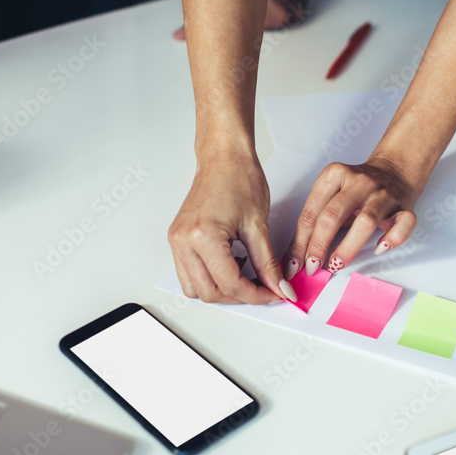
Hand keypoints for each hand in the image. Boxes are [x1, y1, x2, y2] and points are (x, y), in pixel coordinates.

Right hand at [168, 154, 294, 303]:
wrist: (223, 158)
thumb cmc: (239, 178)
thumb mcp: (258, 226)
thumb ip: (268, 263)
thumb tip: (278, 287)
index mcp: (203, 236)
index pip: (230, 284)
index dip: (256, 295)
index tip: (274, 294)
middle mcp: (184, 241)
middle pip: (210, 293)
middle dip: (239, 297)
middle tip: (263, 289)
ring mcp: (177, 241)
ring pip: (196, 289)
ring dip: (222, 291)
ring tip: (246, 276)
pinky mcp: (177, 239)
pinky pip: (189, 274)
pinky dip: (210, 278)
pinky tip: (230, 265)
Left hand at [284, 158, 420, 278]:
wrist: (395, 169)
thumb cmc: (358, 188)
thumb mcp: (332, 193)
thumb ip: (317, 218)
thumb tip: (299, 256)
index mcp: (334, 175)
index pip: (311, 212)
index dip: (300, 242)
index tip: (294, 264)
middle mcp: (358, 182)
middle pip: (333, 216)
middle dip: (319, 245)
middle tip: (312, 267)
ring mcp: (383, 193)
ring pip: (366, 221)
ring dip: (348, 247)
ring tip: (336, 265)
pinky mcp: (404, 205)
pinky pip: (403, 223)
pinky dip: (393, 238)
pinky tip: (380, 248)